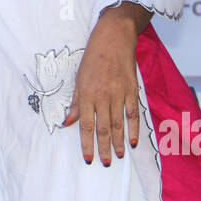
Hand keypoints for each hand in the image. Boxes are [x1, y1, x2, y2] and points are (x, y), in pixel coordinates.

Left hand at [62, 5, 147, 165]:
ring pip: (119, 124)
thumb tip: (67, 123)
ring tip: (118, 157)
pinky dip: (133, 128)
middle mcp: (103, 95)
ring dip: (119, 142)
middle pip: (104, 127)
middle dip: (104, 147)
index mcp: (87, 93)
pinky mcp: (133, 90)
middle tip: (104, 163)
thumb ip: (75, 103)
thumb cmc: (93, 57)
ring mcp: (119, 93)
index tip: (88, 158)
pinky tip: (132, 141)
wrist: (114, 37)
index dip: (86, 143)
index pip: (85, 124)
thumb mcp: (78, 78)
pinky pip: (133, 113)